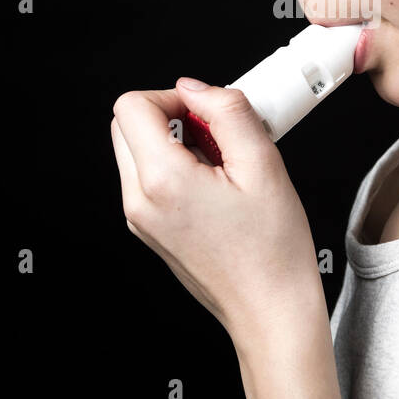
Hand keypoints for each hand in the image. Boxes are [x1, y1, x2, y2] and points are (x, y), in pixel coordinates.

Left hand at [110, 78, 322, 343]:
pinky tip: (217, 186)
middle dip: (170, 117)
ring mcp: (140, 220)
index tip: (206, 111)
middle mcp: (140, 202)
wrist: (270, 310)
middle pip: (126, 126)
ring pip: (137, 152)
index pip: (132, 105)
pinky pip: (148, 180)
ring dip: (174, 143)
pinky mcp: (150, 231)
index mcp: (162, 181)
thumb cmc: (272, 252)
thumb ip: (228, 111)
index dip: (173, 96)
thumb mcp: (263, 164)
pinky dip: (176, 169)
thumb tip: (198, 88)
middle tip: (215, 135)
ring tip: (222, 165)